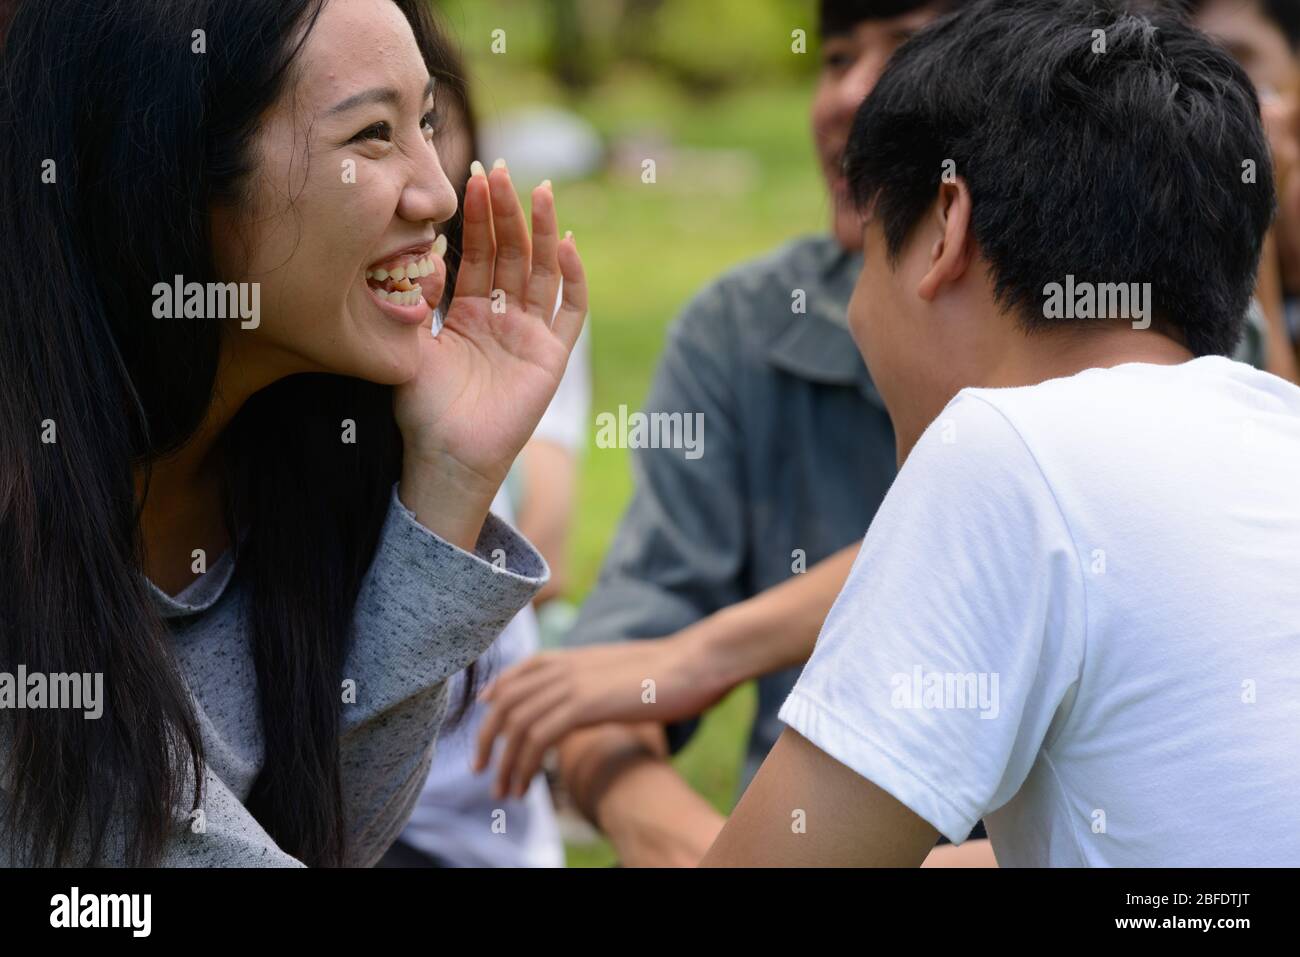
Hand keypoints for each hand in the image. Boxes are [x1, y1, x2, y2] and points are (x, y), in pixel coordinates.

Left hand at [394, 162, 585, 545]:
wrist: (445, 455)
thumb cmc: (423, 408)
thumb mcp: (408, 342)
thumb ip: (414, 298)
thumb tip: (417, 250)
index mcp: (469, 312)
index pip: (478, 252)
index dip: (477, 215)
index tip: (473, 175)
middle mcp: (503, 318)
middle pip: (511, 253)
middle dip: (507, 211)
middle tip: (502, 169)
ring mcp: (531, 335)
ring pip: (541, 272)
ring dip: (543, 231)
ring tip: (540, 190)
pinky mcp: (551, 357)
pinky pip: (570, 312)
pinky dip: (573, 279)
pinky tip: (567, 244)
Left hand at [473, 635, 729, 799]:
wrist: (697, 662)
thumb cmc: (673, 671)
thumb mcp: (625, 672)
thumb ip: (599, 681)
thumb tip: (595, 698)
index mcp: (574, 656)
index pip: (519, 672)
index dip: (496, 694)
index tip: (484, 718)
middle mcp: (565, 667)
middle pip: (506, 701)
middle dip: (487, 738)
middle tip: (481, 770)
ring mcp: (571, 684)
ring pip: (517, 724)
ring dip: (504, 762)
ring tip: (503, 791)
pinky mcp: (583, 705)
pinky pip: (537, 737)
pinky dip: (523, 764)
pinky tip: (524, 785)